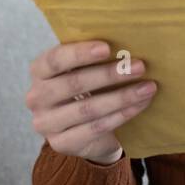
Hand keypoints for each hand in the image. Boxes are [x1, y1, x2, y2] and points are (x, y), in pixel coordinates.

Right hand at [26, 40, 156, 165]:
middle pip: (73, 83)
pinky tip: (139, 106)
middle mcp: (36, 97)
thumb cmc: (86, 88)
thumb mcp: (83, 69)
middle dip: (109, 74)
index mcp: (39, 71)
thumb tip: (127, 41)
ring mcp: (45, 123)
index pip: (55, 59)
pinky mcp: (61, 143)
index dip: (80, 53)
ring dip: (121, 97)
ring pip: (87, 108)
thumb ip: (93, 58)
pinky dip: (120, 115)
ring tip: (147, 87)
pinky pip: (95, 128)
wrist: (83, 130)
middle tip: (139, 66)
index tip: (107, 48)